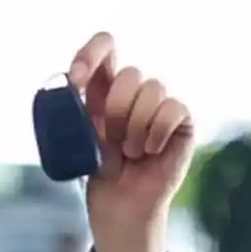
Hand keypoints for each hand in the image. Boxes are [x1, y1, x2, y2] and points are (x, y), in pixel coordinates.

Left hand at [68, 32, 192, 251]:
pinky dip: (156, 132)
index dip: (92, 53)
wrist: (119, 204)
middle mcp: (134, 91)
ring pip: (152, 89)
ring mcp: (160, 104)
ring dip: (135, 126)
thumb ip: (75, 105)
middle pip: (129, 74)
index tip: (76, 78)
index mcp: (105, 87)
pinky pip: (172, 108)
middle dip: (114, 110)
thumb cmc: (98, 169)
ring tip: (130, 151)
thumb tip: (69, 81)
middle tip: (111, 140)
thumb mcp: (79, 134)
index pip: (105, 48)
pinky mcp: (181, 121)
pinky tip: (150, 151)